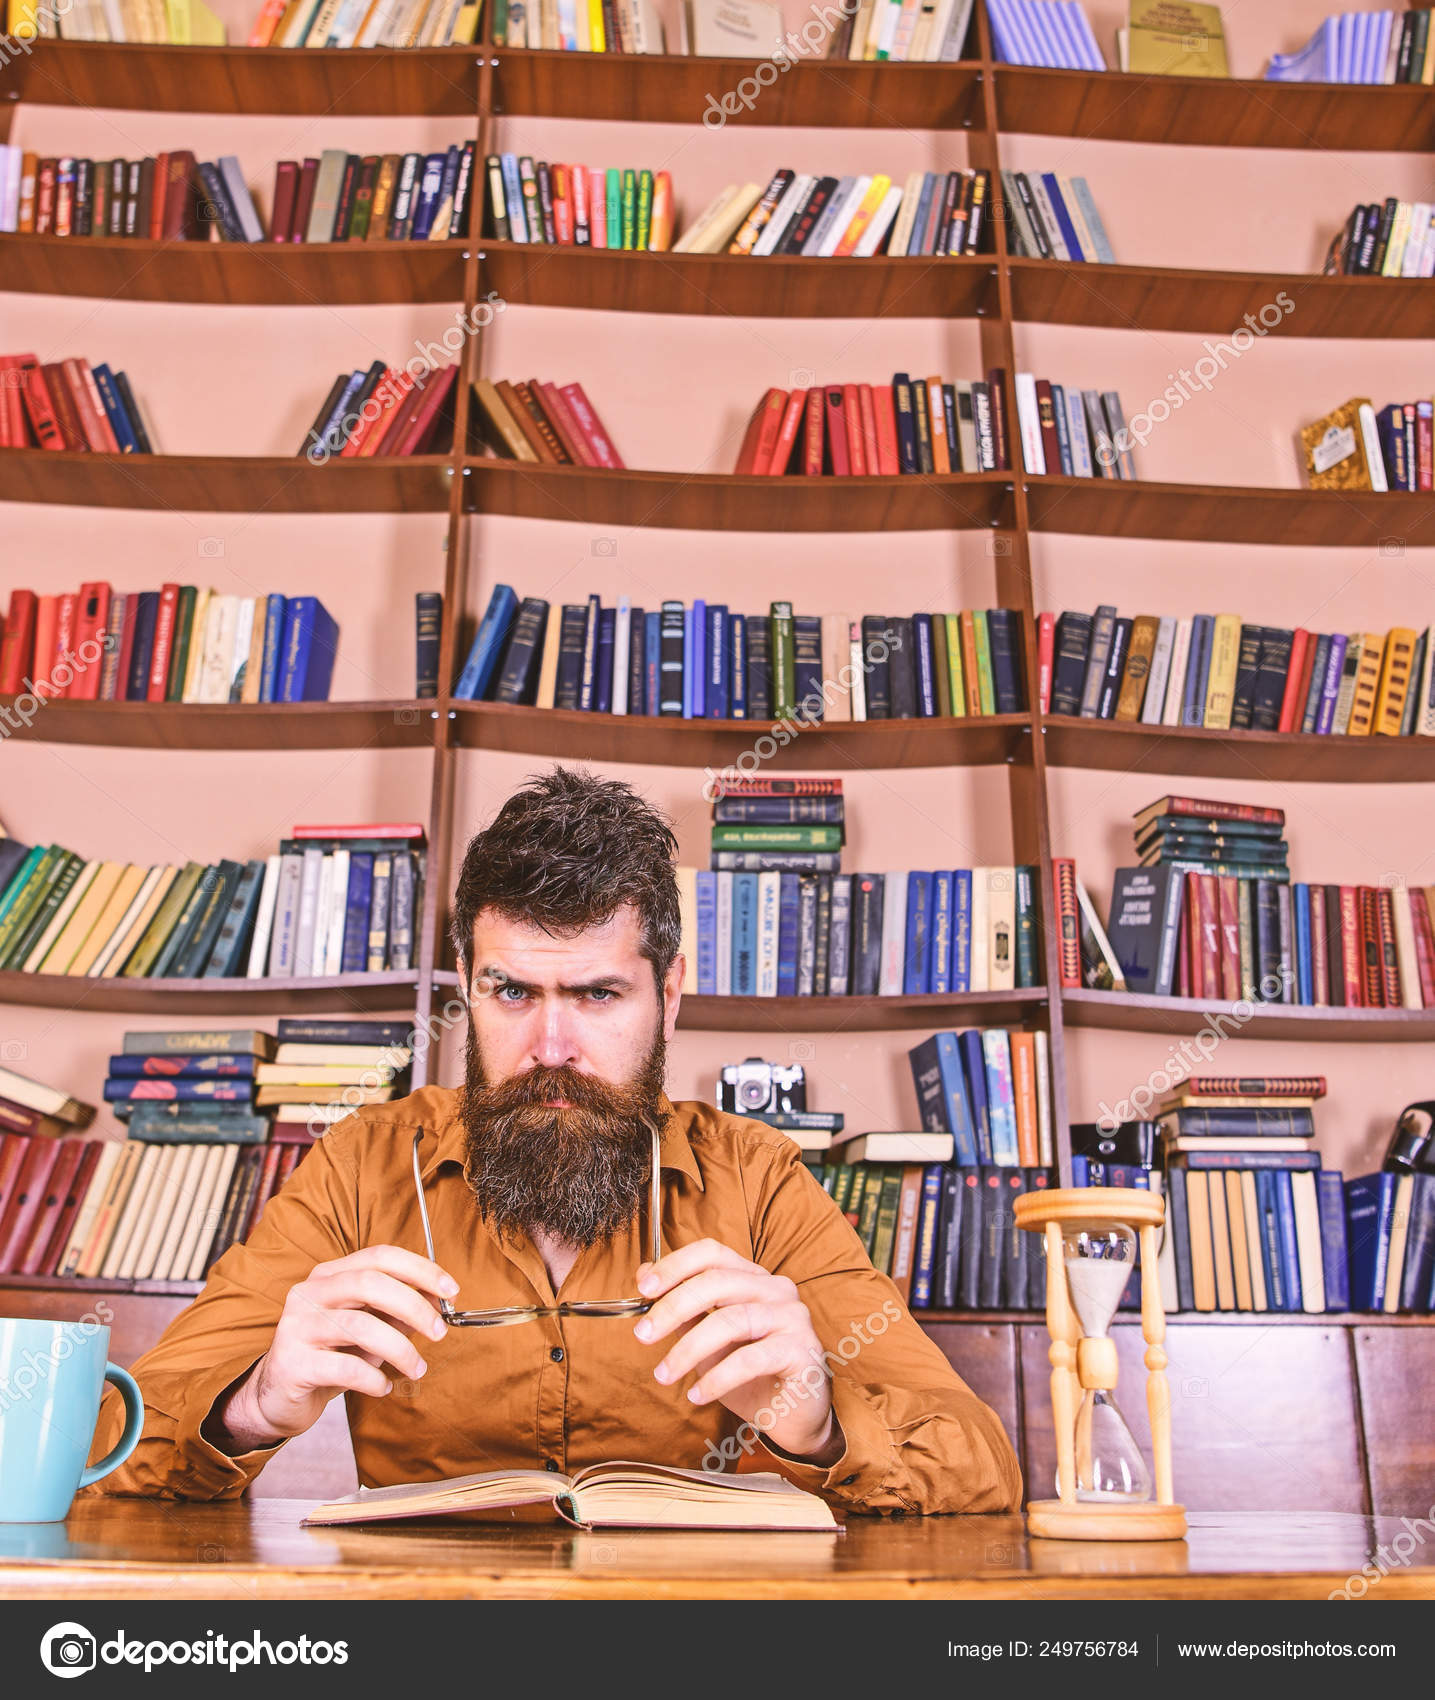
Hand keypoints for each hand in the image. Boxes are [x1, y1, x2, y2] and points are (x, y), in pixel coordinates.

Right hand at [208, 1246, 456, 1452]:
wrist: (276, 1396)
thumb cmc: (329, 1356)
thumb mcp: (365, 1329)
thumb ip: (394, 1313)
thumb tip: (436, 1304)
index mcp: (329, 1275)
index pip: (379, 1256)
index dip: (420, 1269)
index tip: (451, 1289)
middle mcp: (309, 1293)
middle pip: (370, 1284)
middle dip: (414, 1306)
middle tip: (439, 1332)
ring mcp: (297, 1326)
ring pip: (361, 1326)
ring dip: (401, 1349)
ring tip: (417, 1368)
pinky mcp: (292, 1363)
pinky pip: (346, 1367)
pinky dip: (374, 1379)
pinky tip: (383, 1387)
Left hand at [633, 1239, 842, 1466]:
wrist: (794, 1416)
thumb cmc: (751, 1374)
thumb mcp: (708, 1339)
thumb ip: (683, 1308)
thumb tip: (643, 1274)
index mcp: (753, 1277)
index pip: (712, 1253)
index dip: (675, 1265)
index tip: (643, 1288)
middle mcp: (776, 1289)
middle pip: (717, 1282)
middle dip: (673, 1308)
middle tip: (642, 1336)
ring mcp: (793, 1317)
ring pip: (730, 1320)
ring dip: (688, 1349)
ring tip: (663, 1375)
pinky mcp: (801, 1351)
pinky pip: (750, 1359)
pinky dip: (717, 1378)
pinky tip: (697, 1395)